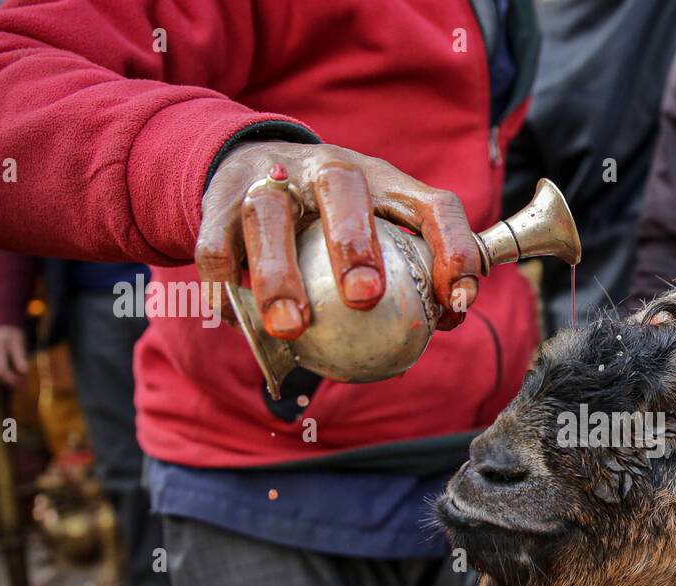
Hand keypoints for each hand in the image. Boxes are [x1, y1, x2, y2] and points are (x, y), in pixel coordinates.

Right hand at [0, 326, 28, 387]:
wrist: (3, 325)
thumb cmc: (12, 333)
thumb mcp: (18, 342)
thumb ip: (20, 356)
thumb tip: (24, 371)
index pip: (0, 369)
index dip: (11, 378)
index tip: (21, 384)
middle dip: (10, 381)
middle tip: (24, 387)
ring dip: (9, 379)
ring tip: (23, 384)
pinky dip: (7, 375)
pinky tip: (18, 377)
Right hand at [196, 141, 481, 338]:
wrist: (247, 167)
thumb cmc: (335, 222)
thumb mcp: (379, 232)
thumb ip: (411, 274)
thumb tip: (444, 322)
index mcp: (383, 180)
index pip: (432, 203)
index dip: (454, 247)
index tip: (457, 300)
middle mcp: (326, 168)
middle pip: (342, 184)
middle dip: (355, 242)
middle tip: (363, 299)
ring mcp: (268, 179)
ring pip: (268, 215)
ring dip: (278, 273)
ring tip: (290, 327)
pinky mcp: (217, 201)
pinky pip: (217, 245)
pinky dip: (224, 285)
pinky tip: (236, 322)